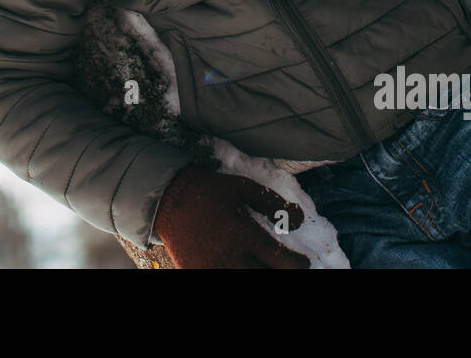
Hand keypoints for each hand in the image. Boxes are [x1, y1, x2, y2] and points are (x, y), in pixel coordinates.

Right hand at [152, 165, 310, 267]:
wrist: (166, 198)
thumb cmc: (208, 190)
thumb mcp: (241, 187)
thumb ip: (272, 204)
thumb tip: (299, 220)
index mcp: (243, 234)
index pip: (281, 261)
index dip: (298, 264)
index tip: (303, 262)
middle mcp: (230, 256)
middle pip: (265, 277)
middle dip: (279, 273)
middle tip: (282, 267)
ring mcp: (212, 268)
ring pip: (245, 282)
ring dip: (257, 275)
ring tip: (261, 266)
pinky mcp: (196, 273)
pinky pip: (220, 281)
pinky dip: (234, 275)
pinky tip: (239, 267)